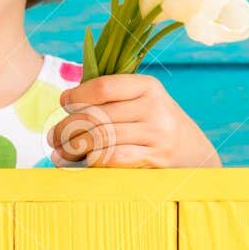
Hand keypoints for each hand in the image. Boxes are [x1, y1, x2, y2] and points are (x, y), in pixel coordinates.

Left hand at [48, 72, 221, 167]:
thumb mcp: (145, 102)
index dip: (78, 95)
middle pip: (98, 115)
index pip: (104, 87)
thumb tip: (68, 102)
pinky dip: (92, 161)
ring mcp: (157, 134)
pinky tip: (81, 162)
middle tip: (53, 137)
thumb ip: (114, 98)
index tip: (64, 102)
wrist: (196, 156)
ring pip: (102, 138)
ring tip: (59, 154)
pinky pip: (114, 158)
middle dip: (68, 127)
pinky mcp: (155, 158)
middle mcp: (154, 108)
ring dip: (73, 148)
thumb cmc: (158, 126)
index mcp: (148, 87)